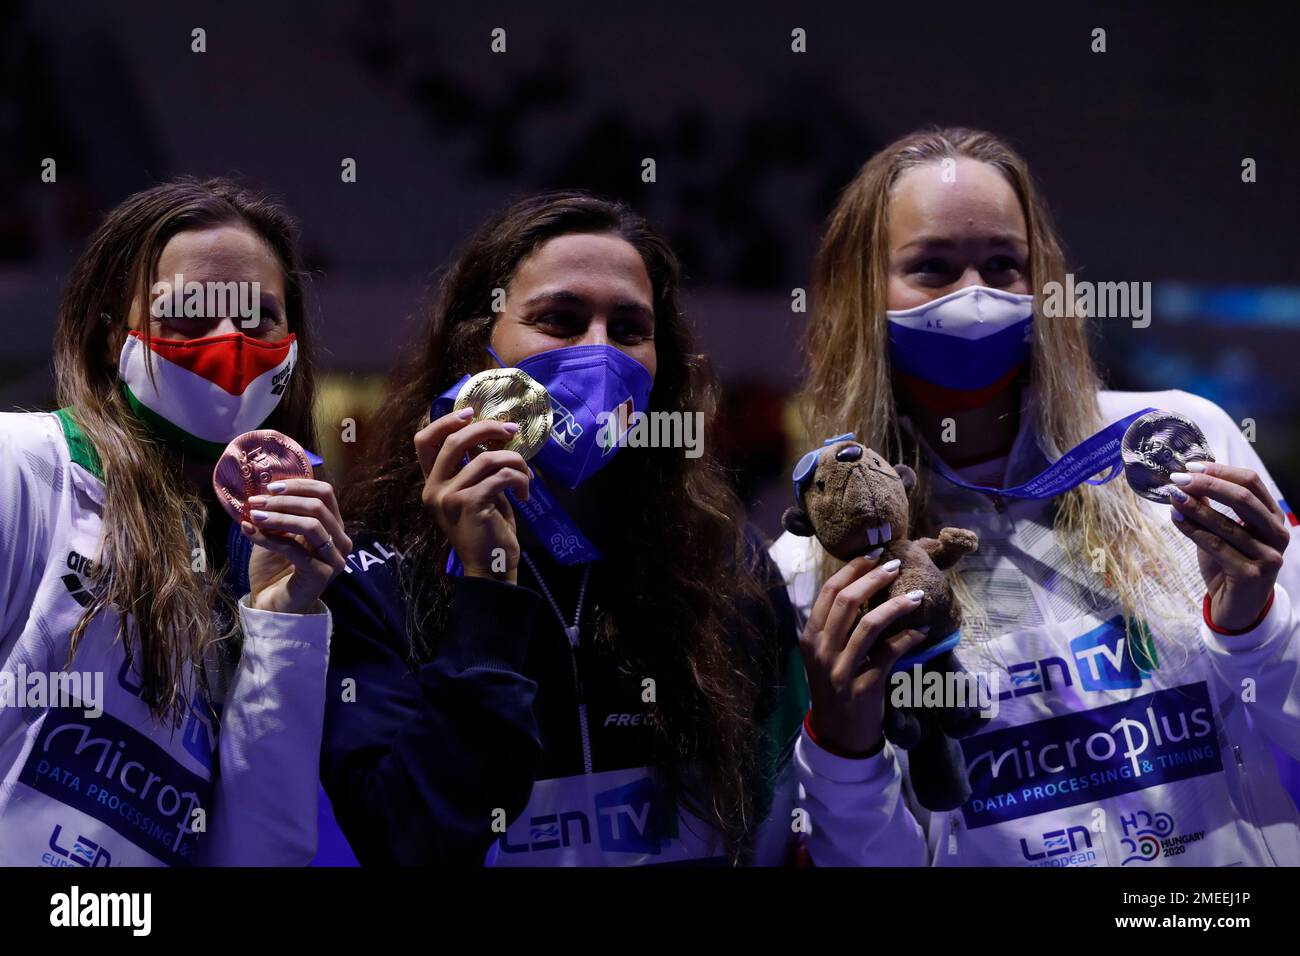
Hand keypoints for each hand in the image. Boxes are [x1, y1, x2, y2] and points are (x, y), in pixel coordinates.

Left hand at [242, 478, 351, 613]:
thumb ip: (278, 513)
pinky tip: (249, 532)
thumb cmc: (276, 567)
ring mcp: (334, 559)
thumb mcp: (277, 532)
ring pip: (311, 525)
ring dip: (278, 517)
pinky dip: (268, 537)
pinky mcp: (321, 575)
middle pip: (318, 506)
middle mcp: (340, 541)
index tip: (270, 487)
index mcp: (333, 526)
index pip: (326, 493)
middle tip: (256, 502)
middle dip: (284, 500)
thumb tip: (262, 491)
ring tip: (254, 515)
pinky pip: (293, 549)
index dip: (299, 485)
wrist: (273, 605)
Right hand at [416, 407, 531, 583]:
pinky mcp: (470, 504)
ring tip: (526, 476)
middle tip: (512, 432)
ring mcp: (449, 497)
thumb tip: (492, 433)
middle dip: (488, 429)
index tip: (471, 413)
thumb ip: (475, 467)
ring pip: (487, 458)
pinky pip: (501, 477)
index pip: (424, 441)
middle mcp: (434, 489)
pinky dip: (519, 480)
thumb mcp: (477, 493)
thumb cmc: (487, 531)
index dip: (446, 421)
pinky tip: (525, 494)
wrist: (491, 568)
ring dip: (515, 462)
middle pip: (456, 440)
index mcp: (432, 484)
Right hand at [800, 552, 928, 753]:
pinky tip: (922, 631)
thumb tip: (866, 588)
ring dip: (896, 605)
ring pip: (869, 625)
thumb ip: (837, 627)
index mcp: (811, 637)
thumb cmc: (836, 687)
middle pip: (846, 602)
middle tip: (894, 566)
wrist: (838, 734)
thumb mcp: (826, 654)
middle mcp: (822, 650)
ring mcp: (841, 670)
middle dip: (872, 579)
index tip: (873, 556)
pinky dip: (908, 638)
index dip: (851, 570)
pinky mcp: (863, 686)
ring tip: (916, 595)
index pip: (828, 592)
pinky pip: (889, 654)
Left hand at [1167, 461, 1289, 630]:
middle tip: (1178, 479)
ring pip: (1227, 523)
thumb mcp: (1220, 532)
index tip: (1190, 467)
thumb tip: (1186, 480)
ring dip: (1195, 507)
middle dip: (1208, 485)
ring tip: (1172, 496)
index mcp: (1272, 517)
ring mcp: (1268, 556)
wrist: (1236, 608)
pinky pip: (1217, 546)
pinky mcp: (1251, 575)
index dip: (1220, 471)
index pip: (1252, 482)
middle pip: (1244, 498)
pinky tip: (1175, 518)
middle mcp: (1277, 534)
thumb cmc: (1228, 565)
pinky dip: (1193, 529)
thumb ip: (1209, 508)